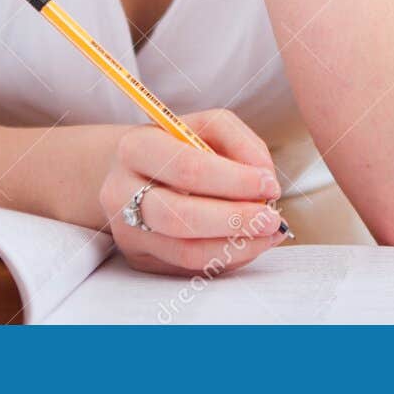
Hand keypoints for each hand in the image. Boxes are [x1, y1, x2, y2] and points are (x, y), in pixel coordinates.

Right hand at [100, 108, 288, 275]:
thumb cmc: (181, 145)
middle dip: (235, 220)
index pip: (187, 168)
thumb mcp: (209, 126)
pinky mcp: (139, 258)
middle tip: (272, 219)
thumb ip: (241, 143)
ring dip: (235, 246)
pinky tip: (248, 244)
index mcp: (136, 147)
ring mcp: (127, 230)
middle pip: (181, 217)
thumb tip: (265, 179)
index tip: (270, 184)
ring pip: (184, 250)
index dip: (234, 180)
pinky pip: (188, 266)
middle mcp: (121, 191)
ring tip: (267, 235)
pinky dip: (225, 258)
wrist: (137, 170)